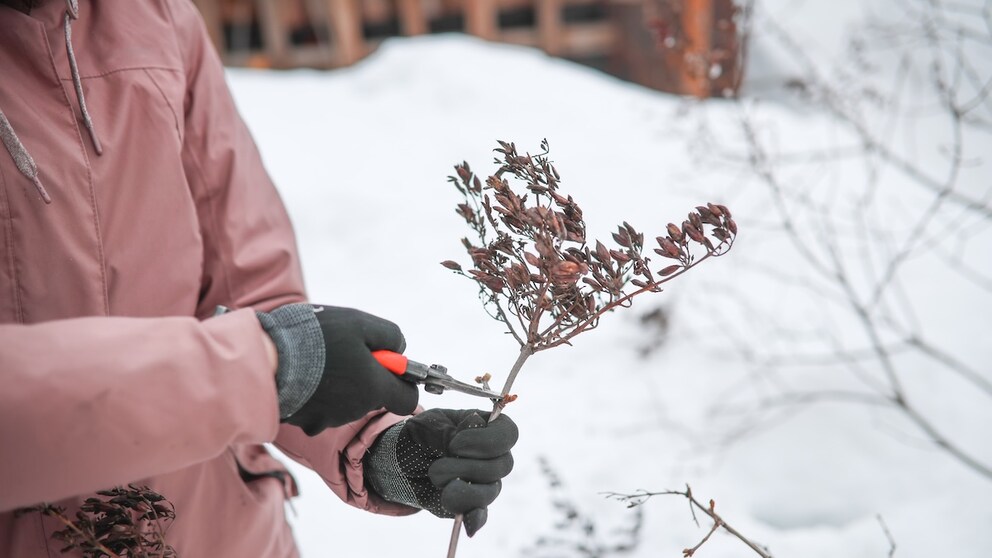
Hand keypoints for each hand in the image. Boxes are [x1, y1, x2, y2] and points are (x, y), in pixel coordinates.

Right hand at [256, 303, 418, 434]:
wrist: (266, 360)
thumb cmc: (316, 338)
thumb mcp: (360, 323)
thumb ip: (389, 336)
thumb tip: (398, 350)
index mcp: (374, 388)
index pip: (407, 399)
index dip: (402, 380)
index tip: (388, 362)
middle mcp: (355, 410)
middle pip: (373, 396)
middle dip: (366, 375)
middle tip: (345, 350)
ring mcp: (329, 419)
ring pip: (346, 400)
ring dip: (341, 382)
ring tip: (318, 359)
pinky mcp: (306, 422)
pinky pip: (321, 407)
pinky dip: (318, 393)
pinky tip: (304, 374)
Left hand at [364, 409, 517, 536]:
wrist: (401, 461)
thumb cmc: (419, 436)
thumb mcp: (426, 426)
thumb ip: (445, 434)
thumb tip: (459, 450)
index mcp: (486, 427)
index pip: (508, 434)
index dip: (485, 441)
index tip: (454, 444)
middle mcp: (492, 455)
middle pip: (502, 466)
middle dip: (466, 468)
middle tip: (436, 466)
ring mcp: (484, 481)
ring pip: (491, 491)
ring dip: (462, 490)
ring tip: (435, 481)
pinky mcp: (471, 504)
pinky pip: (481, 514)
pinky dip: (474, 519)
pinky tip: (468, 525)